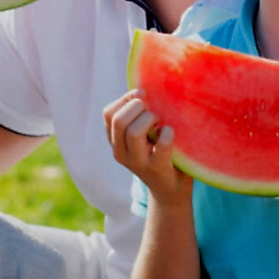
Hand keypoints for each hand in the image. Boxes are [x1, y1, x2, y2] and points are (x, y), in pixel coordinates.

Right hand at [103, 89, 191, 205]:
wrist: (170, 189)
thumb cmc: (158, 154)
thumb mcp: (141, 138)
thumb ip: (137, 117)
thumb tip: (143, 89)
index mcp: (115, 142)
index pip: (108, 114)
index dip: (125, 99)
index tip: (143, 95)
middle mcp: (121, 153)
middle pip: (119, 121)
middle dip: (138, 108)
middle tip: (153, 112)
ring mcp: (138, 163)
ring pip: (134, 132)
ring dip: (150, 119)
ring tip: (160, 123)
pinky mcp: (157, 169)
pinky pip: (162, 144)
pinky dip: (168, 133)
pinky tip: (169, 133)